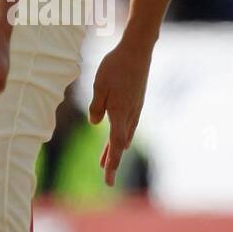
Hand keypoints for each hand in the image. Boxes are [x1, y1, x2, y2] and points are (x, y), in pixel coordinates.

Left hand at [88, 37, 151, 185]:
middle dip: (112, 162)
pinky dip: (120, 136)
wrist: (137, 50)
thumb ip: (96, 107)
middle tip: (106, 180)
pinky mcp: (136, 103)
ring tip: (104, 162)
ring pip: (124, 135)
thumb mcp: (99, 86)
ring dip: (114, 150)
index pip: (114, 146)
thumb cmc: (115, 66)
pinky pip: (127, 125)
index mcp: (120, 114)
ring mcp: (135, 109)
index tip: (107, 180)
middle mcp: (130, 115)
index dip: (110, 164)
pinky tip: (117, 139)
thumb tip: (95, 123)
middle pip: (120, 145)